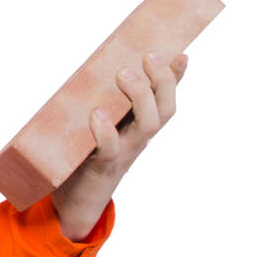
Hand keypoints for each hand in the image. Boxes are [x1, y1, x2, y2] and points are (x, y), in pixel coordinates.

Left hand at [50, 51, 188, 240]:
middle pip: (165, 109)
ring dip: (140, 97)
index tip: (180, 54)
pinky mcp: (103, 166)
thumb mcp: (95, 125)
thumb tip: (95, 70)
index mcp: (137, 125)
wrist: (75, 202)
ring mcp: (124, 152)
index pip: (164, 98)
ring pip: (148, 125)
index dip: (175, 78)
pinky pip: (110, 148)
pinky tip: (97, 113)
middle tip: (148, 57)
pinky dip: (105, 131)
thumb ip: (99, 102)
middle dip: (163, 81)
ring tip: (123, 75)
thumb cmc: (84, 157)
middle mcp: (138, 138)